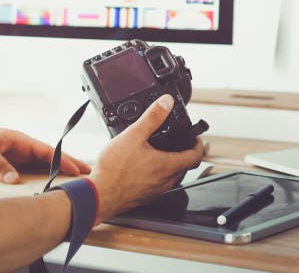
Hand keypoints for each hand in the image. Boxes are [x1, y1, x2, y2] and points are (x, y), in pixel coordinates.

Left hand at [0, 114, 90, 183]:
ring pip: (43, 166)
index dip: (64, 160)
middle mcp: (21, 147)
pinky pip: (32, 172)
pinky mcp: (10, 164)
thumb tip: (13, 180)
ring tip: (76, 184)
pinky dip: (44, 178)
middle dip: (69, 166)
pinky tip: (50, 188)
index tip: (79, 170)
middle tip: (88, 176)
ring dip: (58, 174)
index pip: (47, 151)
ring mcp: (17, 156)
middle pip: (50, 158)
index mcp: (20, 139)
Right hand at [89, 94, 203, 222]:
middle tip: (179, 142)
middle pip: (185, 167)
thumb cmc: (114, 169)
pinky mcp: (145, 196)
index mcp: (167, 166)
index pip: (196, 157)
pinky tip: (143, 165)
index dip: (199, 145)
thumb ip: (152, 117)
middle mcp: (166, 181)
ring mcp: (156, 191)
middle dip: (185, 153)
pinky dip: (158, 172)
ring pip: (172, 176)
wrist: (100, 195)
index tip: (195, 138)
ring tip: (160, 151)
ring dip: (172, 163)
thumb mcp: (133, 135)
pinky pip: (159, 183)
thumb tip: (166, 103)